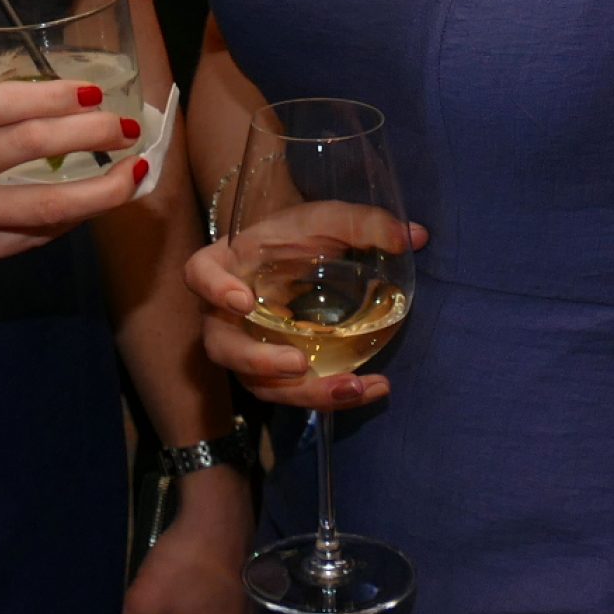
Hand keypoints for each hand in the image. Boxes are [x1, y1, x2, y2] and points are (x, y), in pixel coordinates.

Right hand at [0, 80, 151, 281]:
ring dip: (98, 188)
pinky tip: (91, 209)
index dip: (55, 95)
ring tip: (132, 173)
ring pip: (43, 204)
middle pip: (30, 146)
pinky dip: (66, 222)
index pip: (0, 102)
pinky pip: (28, 238)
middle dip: (90, 134)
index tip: (95, 93)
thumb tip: (54, 114)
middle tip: (127, 126)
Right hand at [184, 210, 427, 413]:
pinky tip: (373, 388)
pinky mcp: (273, 371)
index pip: (200, 276)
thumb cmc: (298, 232)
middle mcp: (224, 313)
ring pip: (257, 383)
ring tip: (353, 388)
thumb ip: (363, 223)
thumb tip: (413, 237)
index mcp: (224, 265)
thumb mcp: (327, 219)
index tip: (244, 302)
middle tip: (299, 365)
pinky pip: (292, 392)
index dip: (215, 291)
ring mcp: (245, 347)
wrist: (294, 252)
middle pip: (223, 347)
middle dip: (258, 363)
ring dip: (303, 394)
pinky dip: (330, 395)